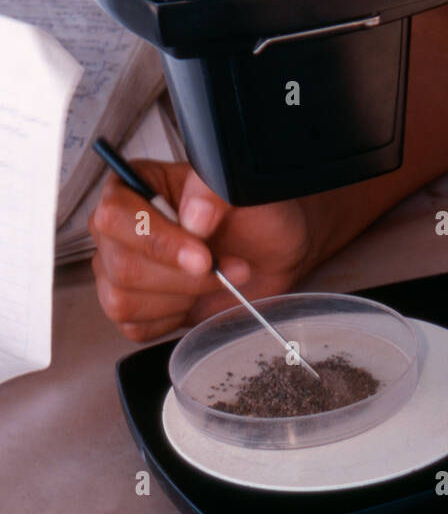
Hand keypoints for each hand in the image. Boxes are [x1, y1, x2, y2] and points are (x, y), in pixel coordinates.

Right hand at [89, 160, 321, 341]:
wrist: (266, 252)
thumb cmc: (249, 214)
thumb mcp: (240, 187)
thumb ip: (213, 190)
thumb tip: (193, 217)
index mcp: (132, 187)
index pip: (115, 214)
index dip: (157, 241)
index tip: (202, 256)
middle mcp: (117, 229)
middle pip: (122, 265)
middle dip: (183, 276)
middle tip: (224, 267)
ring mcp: (117, 270)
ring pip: (124, 300)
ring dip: (183, 296)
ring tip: (216, 278)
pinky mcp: (130, 307)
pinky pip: (136, 326)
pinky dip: (174, 318)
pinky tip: (197, 296)